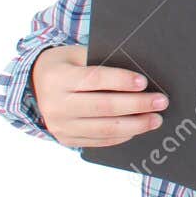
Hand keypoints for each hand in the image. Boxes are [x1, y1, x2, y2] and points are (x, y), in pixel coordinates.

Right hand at [31, 45, 167, 146]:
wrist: (35, 86)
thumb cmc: (65, 66)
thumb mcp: (76, 55)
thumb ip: (101, 61)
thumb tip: (139, 72)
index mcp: (58, 78)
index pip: (94, 80)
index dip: (120, 81)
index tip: (144, 82)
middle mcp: (56, 104)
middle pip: (103, 107)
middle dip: (137, 105)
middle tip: (160, 102)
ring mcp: (60, 125)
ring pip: (104, 128)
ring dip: (135, 125)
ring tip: (156, 119)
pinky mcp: (66, 139)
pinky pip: (100, 140)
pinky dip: (122, 135)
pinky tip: (138, 128)